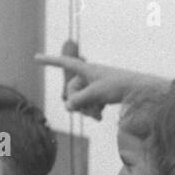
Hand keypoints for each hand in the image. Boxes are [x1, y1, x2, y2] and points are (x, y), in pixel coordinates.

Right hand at [34, 53, 168, 119]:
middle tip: (89, 112)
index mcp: (86, 69)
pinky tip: (100, 115)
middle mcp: (89, 75)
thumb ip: (79, 100)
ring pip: (81, 99)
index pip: (64, 63)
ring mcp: (95, 84)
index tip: (35, 58)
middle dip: (78, 102)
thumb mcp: (96, 94)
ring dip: (86, 109)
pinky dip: (93, 109)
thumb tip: (67, 106)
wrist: (140, 91)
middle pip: (72, 90)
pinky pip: (90, 102)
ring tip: (98, 116)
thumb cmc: (118, 87)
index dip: (49, 61)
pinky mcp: (102, 92)